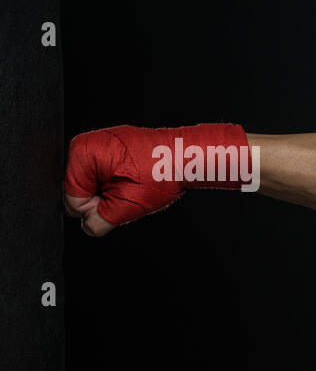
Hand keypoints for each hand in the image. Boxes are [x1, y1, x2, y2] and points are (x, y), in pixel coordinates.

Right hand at [64, 123, 250, 235]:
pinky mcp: (112, 148)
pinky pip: (106, 175)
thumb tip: (88, 227)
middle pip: (82, 192)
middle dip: (103, 200)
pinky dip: (119, 183)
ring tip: (135, 185)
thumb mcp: (128, 205)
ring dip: (113, 192)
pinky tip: (136, 180)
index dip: (96, 209)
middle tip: (129, 194)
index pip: (72, 200)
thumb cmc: (162, 172)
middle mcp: (85, 145)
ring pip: (95, 185)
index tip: (118, 202)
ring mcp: (98, 144)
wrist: (188, 155)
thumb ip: (100, 221)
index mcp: (82, 154)